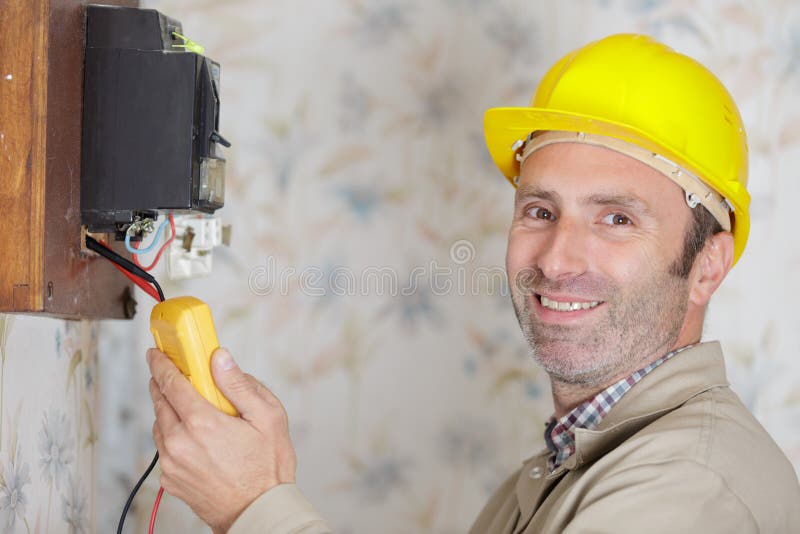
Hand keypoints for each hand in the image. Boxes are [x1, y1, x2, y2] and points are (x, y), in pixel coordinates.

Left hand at [147, 348, 296, 532]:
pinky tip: (195, 437)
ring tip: (191, 408)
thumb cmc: (268, 467)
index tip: (156, 353)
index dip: (161, 364)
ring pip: (160, 425)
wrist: (258, 512)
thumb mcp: (267, 417)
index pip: (171, 383)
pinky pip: (164, 448)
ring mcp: (172, 464)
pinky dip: (173, 435)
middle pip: (160, 402)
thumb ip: (239, 384)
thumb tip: (220, 358)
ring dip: (169, 411)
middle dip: (164, 384)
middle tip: (174, 373)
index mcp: (202, 423)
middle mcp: (180, 443)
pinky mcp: (170, 479)